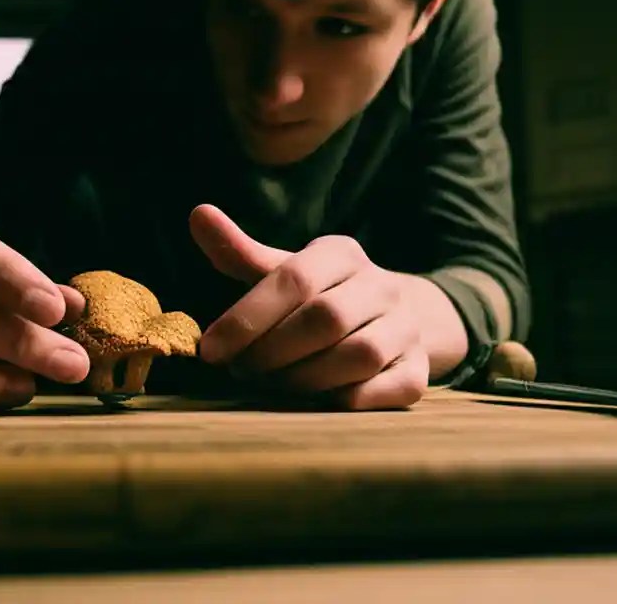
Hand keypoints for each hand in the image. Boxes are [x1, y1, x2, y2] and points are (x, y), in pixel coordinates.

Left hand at [189, 204, 428, 409]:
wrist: (396, 319)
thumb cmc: (320, 296)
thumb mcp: (283, 271)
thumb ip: (239, 251)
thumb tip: (197, 214)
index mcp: (341, 254)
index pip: (293, 280)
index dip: (247, 318)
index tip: (211, 350)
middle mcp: (381, 286)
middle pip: (325, 319)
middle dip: (272, 351)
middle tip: (241, 371)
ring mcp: (406, 328)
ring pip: (358, 355)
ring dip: (305, 378)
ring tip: (272, 385)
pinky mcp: (419, 370)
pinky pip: (388, 388)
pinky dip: (348, 399)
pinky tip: (316, 401)